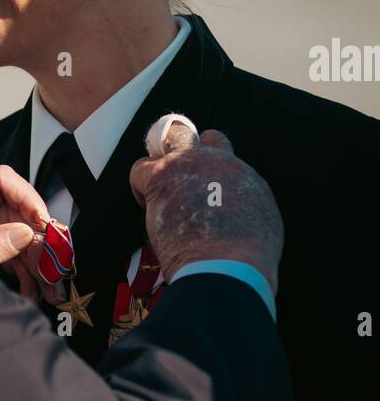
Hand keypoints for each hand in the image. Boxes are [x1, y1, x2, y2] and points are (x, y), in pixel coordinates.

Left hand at [0, 166, 64, 303]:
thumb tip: (27, 236)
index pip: (2, 180)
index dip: (28, 198)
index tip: (45, 223)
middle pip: (17, 213)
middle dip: (40, 242)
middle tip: (56, 266)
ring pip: (18, 239)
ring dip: (37, 265)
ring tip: (50, 289)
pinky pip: (9, 256)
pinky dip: (23, 274)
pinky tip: (33, 291)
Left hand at [129, 129, 282, 295]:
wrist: (228, 263)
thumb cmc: (246, 258)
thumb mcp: (261, 224)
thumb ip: (242, 206)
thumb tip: (230, 212)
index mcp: (241, 175)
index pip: (220, 148)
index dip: (206, 159)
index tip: (199, 180)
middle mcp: (217, 160)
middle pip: (192, 137)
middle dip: (181, 152)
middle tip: (175, 181)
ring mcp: (189, 163)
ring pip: (167, 147)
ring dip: (161, 170)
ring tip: (161, 201)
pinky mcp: (162, 175)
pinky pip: (140, 169)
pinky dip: (140, 187)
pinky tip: (148, 207)